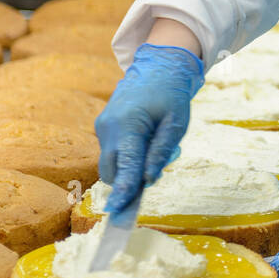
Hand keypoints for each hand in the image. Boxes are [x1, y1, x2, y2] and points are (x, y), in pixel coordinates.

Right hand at [95, 44, 203, 215]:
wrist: (157, 67)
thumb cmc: (171, 95)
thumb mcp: (175, 124)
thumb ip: (160, 152)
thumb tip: (148, 180)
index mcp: (127, 123)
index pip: (126, 165)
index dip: (124, 189)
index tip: (118, 210)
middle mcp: (108, 127)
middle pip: (112, 170)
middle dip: (130, 180)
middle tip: (159, 165)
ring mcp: (102, 127)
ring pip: (112, 163)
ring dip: (131, 167)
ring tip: (158, 145)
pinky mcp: (103, 128)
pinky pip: (114, 152)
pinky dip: (128, 156)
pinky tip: (148, 140)